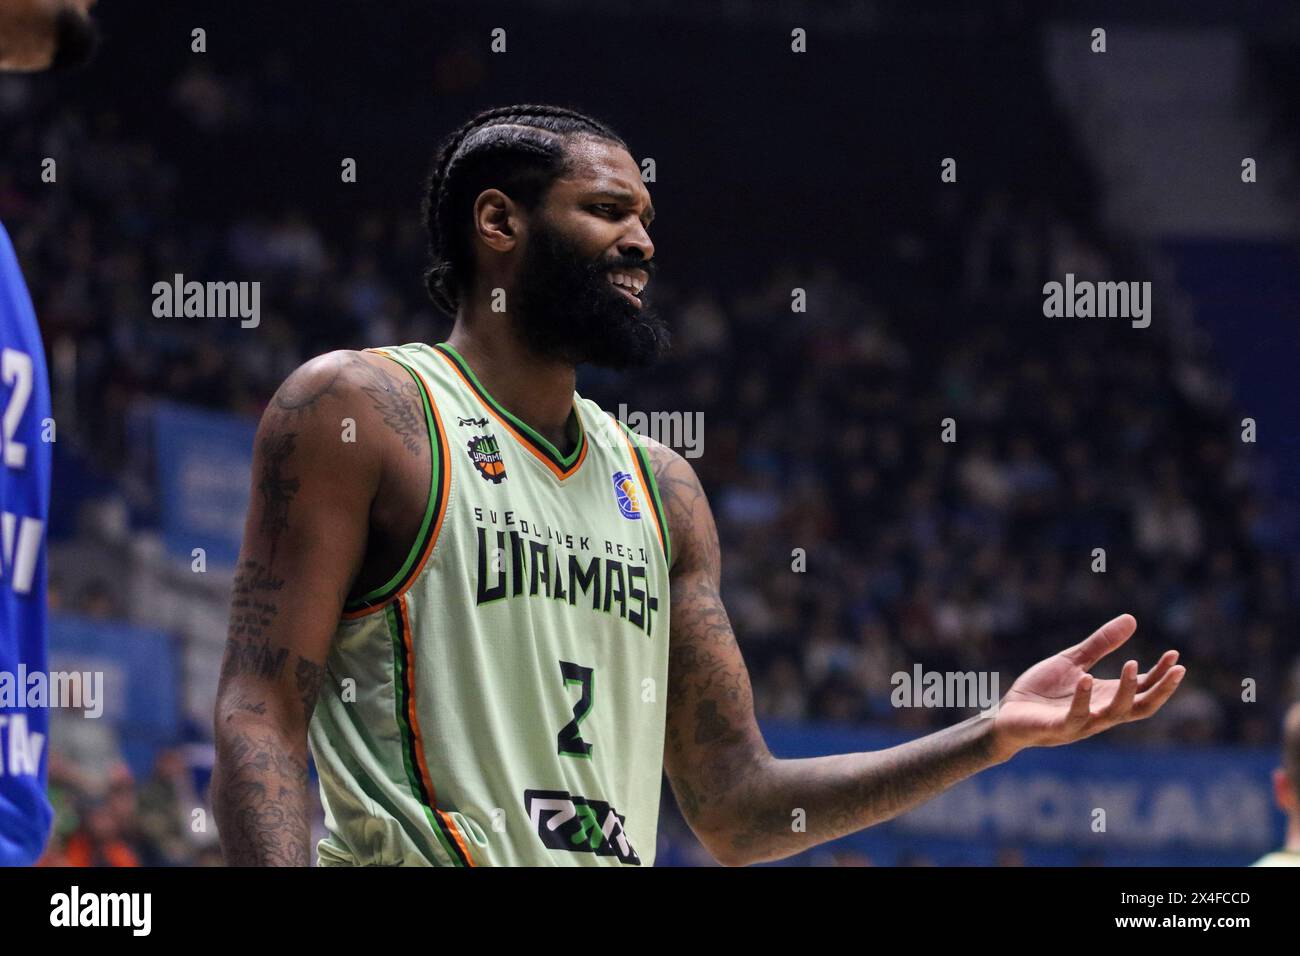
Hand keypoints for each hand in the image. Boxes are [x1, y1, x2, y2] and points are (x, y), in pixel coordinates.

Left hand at [990, 614, 1184, 759]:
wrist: (1007, 714)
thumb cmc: (1041, 692)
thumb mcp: (1073, 661)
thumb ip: (1100, 644)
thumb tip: (1132, 619)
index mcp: (1106, 698)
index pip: (1143, 691)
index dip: (1161, 676)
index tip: (1176, 655)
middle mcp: (1100, 714)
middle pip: (1141, 708)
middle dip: (1161, 690)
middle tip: (1177, 669)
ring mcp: (1081, 724)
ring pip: (1114, 714)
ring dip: (1127, 691)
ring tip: (1132, 664)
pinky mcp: (1057, 728)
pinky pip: (1076, 716)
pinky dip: (1083, 698)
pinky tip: (1087, 678)